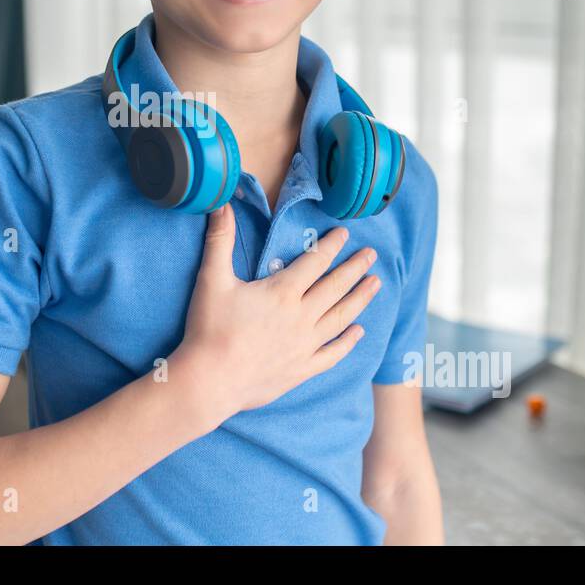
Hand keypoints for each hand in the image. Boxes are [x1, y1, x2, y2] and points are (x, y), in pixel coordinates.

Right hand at [172, 202, 380, 417]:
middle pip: (336, 287)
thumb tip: (221, 204)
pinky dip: (348, 341)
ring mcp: (305, 345)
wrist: (211, 381)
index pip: (315, 262)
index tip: (346, 234)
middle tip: (372, 255)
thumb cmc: (209, 328)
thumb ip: (220, 240)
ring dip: (360, 299)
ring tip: (376, 285)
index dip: (331, 246)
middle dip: (355, 268)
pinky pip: (333, 354)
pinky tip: (359, 332)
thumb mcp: (211, 279)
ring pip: (341, 317)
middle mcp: (301, 317)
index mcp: (282, 292)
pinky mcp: (302, 369)